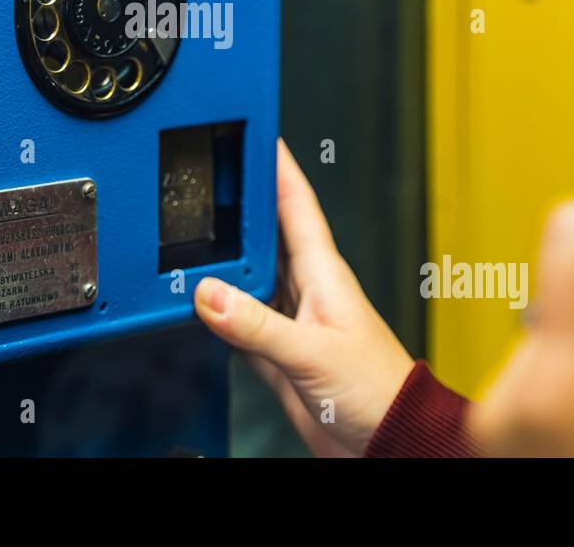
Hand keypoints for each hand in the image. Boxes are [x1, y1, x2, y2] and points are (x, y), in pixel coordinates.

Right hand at [193, 139, 414, 455]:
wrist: (387, 443)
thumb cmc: (378, 390)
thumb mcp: (312, 352)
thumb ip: (258, 325)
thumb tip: (209, 294)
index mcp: (323, 273)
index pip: (295, 202)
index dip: (275, 163)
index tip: (253, 131)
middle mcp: (305, 289)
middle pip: (262, 233)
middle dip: (235, 204)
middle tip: (202, 177)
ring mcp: (290, 318)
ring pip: (247, 275)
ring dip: (221, 260)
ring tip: (186, 235)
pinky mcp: (277, 351)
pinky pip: (239, 318)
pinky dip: (217, 310)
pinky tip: (199, 303)